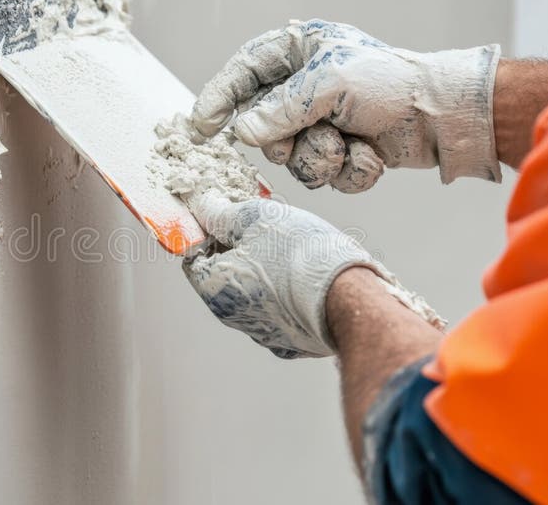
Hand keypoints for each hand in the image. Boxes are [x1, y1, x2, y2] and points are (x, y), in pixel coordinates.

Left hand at [183, 196, 442, 357]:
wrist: (352, 298)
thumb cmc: (300, 254)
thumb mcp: (255, 217)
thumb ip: (220, 212)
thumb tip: (201, 205)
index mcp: (214, 288)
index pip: (195, 258)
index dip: (210, 233)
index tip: (231, 218)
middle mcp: (234, 317)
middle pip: (226, 278)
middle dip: (241, 253)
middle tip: (267, 230)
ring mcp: (265, 334)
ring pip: (256, 297)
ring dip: (266, 275)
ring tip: (294, 252)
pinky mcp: (295, 343)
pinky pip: (285, 315)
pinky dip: (291, 298)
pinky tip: (310, 280)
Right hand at [191, 20, 501, 191]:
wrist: (442, 116)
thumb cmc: (392, 82)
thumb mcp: (328, 85)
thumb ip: (279, 110)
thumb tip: (243, 132)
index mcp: (300, 54)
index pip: (244, 72)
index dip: (219, 98)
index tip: (201, 126)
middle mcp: (307, 89)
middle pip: (266, 129)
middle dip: (292, 142)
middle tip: (317, 134)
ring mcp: (325, 123)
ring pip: (295, 160)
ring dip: (325, 159)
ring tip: (352, 143)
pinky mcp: (343, 152)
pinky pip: (325, 175)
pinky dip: (349, 171)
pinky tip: (371, 154)